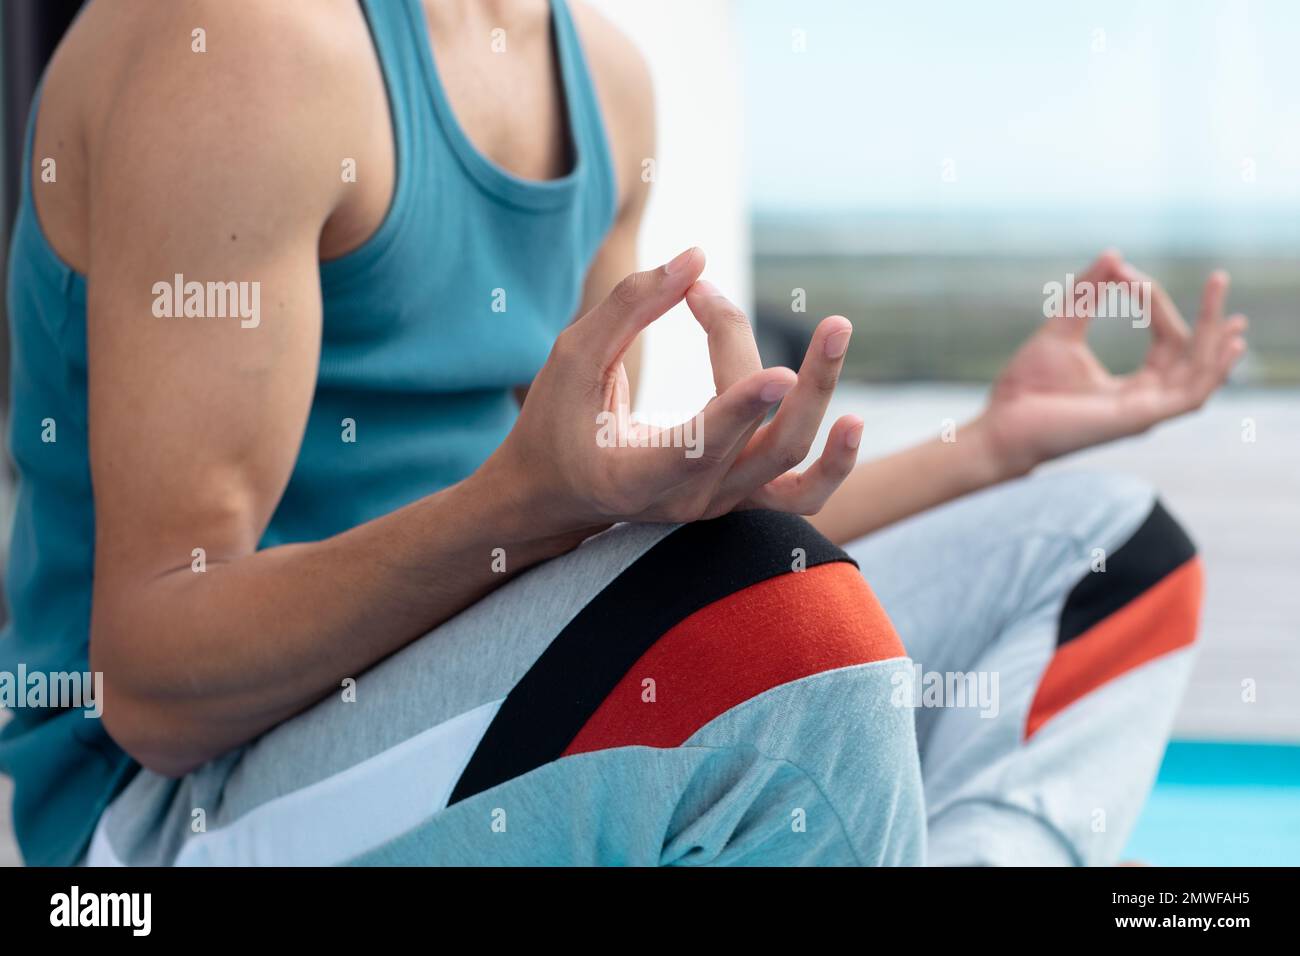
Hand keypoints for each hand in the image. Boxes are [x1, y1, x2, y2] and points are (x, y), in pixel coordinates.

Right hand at [480, 248, 863, 535]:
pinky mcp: (736, 499)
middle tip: (835, 323)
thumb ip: (629, 308)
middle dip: (805, 382)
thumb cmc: (554, 423)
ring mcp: (718, 505)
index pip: (699, 444)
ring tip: (844, 345)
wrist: (554, 496)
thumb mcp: (572, 359)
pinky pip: (799, 495)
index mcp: (637, 477)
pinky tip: (852, 422)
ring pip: (792, 469)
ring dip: (826, 409)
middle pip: (765, 443)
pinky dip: (832, 466)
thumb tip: (696, 259)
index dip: (741, 408)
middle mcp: (687, 500)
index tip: (781, 372)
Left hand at [977, 249, 1247, 474]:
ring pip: (1200, 374)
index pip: (1164, 338)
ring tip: (1230, 306)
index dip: (1153, 301)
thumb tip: (1114, 255)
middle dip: (1209, 318)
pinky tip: (1224, 343)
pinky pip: (1192, 396)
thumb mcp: (1062, 331)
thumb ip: (1088, 296)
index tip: (1124, 272)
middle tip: (1219, 277)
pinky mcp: (1140, 419)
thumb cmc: (1025, 389)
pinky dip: (1212, 371)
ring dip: (1215, 338)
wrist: (1001, 424)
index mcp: (1132, 386)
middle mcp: (1146, 400)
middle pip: (1191, 354)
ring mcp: (1146, 412)